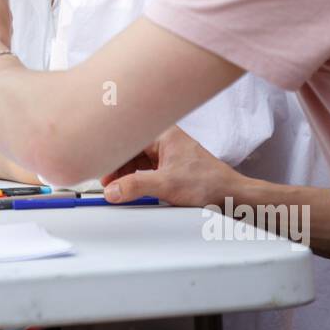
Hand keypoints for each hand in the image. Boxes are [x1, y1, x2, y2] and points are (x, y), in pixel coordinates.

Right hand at [102, 125, 243, 207]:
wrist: (231, 196)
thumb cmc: (209, 182)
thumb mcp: (166, 185)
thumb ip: (135, 186)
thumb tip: (112, 190)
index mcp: (163, 133)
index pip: (127, 138)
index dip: (111, 154)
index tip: (98, 166)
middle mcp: (164, 139)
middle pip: (130, 149)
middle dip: (117, 166)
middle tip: (107, 183)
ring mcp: (168, 153)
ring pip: (136, 159)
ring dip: (126, 174)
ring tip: (118, 188)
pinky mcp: (170, 166)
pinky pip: (145, 169)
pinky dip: (136, 178)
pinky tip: (132, 188)